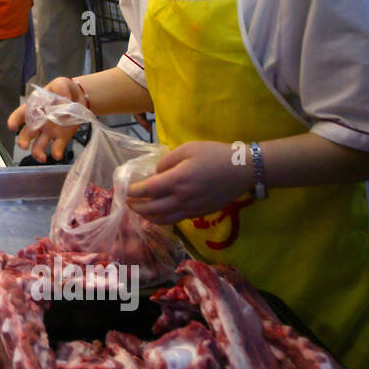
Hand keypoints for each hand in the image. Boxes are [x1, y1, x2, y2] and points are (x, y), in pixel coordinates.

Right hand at [7, 76, 86, 161]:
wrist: (80, 98)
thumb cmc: (65, 90)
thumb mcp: (61, 83)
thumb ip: (60, 89)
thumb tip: (62, 101)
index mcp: (35, 108)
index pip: (21, 114)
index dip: (15, 120)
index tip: (11, 126)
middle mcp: (39, 122)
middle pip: (27, 133)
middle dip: (23, 140)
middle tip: (24, 145)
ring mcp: (49, 132)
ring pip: (38, 145)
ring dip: (37, 152)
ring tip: (41, 157)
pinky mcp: (62, 138)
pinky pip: (56, 148)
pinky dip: (56, 153)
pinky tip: (57, 155)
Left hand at [125, 141, 251, 224]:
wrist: (244, 170)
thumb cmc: (215, 155)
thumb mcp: (187, 149)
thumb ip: (167, 162)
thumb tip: (155, 174)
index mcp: (177, 180)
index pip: (146, 190)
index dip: (132, 191)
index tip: (125, 188)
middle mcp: (182, 199)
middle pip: (151, 209)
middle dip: (135, 206)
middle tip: (127, 200)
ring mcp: (191, 209)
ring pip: (162, 219)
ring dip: (147, 216)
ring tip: (139, 209)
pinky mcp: (200, 213)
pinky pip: (176, 220)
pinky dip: (162, 219)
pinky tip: (158, 213)